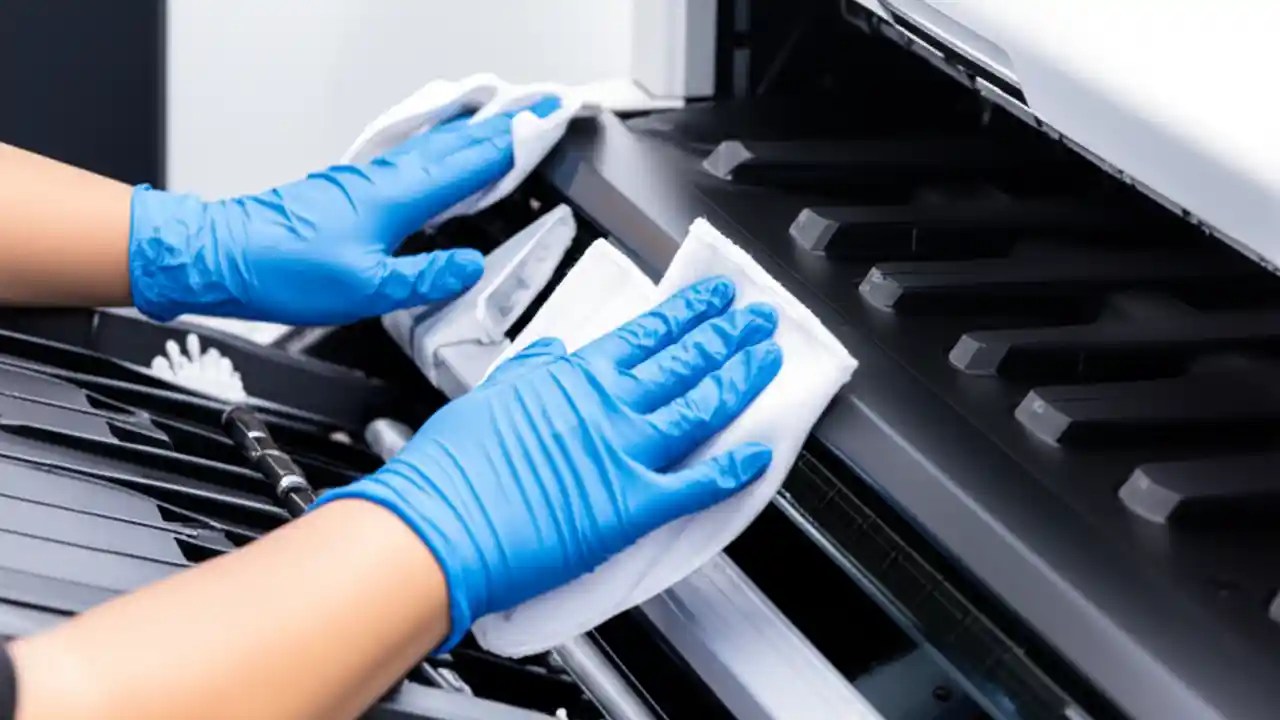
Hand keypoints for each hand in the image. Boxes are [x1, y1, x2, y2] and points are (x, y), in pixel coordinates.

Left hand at [128, 99, 558, 324]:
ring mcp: (369, 181)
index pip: (473, 159)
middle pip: (460, 142)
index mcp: (397, 196)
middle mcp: (386, 179)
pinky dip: (445, 152)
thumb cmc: (283, 269)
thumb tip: (469, 266)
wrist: (224, 256)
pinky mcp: (354, 190)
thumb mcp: (366, 289)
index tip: (551, 116)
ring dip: (478, 134)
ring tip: (508, 125)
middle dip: (508, 125)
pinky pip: (416, 161)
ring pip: (438, 147)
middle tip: (545, 107)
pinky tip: (446, 160)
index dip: (518, 138)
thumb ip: (425, 277)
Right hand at [314, 277, 782, 649]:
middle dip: (728, 336)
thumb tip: (549, 350)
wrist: (437, 526)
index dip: (688, 314)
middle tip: (760, 320)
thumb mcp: (487, 398)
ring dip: (739, 381)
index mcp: (571, 378)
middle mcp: (606, 407)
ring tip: (767, 360)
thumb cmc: (450, 470)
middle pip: (683, 361)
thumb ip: (527, 371)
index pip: (646, 335)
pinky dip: (732, 470)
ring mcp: (623, 453)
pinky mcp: (631, 506)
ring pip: (699, 407)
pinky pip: (696, 484)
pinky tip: (758, 454)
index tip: (714, 299)